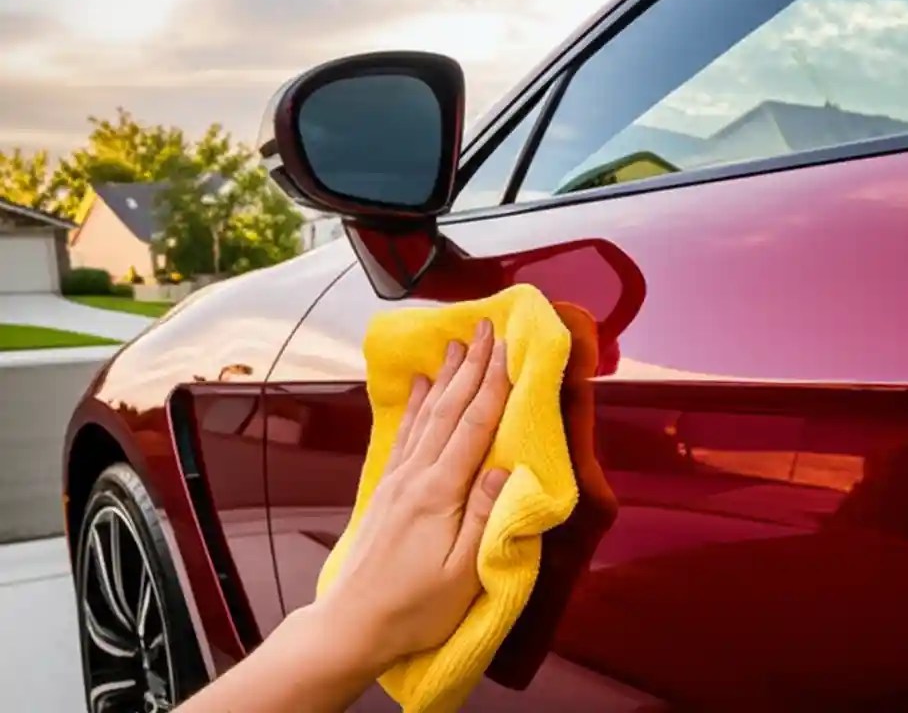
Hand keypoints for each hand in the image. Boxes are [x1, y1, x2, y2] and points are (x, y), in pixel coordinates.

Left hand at [318, 317, 511, 668]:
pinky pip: (406, 435)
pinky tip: (421, 386)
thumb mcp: (463, 573)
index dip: (493, 384)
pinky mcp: (389, 491)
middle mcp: (417, 476)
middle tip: (487, 327)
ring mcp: (399, 481)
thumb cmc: (417, 608)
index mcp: (441, 493)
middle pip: (450, 409)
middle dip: (471, 366)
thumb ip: (485, 517)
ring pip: (427, 415)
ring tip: (458, 344)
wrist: (354, 626)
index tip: (508, 348)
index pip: (474, 426)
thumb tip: (506, 467)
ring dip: (446, 376)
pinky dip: (416, 405)